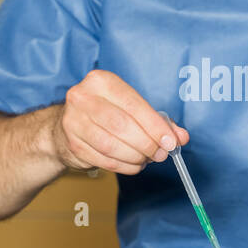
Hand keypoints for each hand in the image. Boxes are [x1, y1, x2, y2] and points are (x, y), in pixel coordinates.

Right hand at [52, 70, 188, 174]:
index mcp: (101, 81)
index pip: (133, 105)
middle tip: (160, 154)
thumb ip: (158, 121)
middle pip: (122, 126)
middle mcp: (83, 97)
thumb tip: (181, 137)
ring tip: (146, 159)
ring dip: (135, 157)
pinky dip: (123, 166)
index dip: (155, 126)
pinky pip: (103, 159)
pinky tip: (133, 164)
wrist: (66, 126)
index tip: (171, 142)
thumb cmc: (106, 113)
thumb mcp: (131, 108)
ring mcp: (74, 121)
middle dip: (147, 144)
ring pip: (111, 145)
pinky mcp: (72, 144)